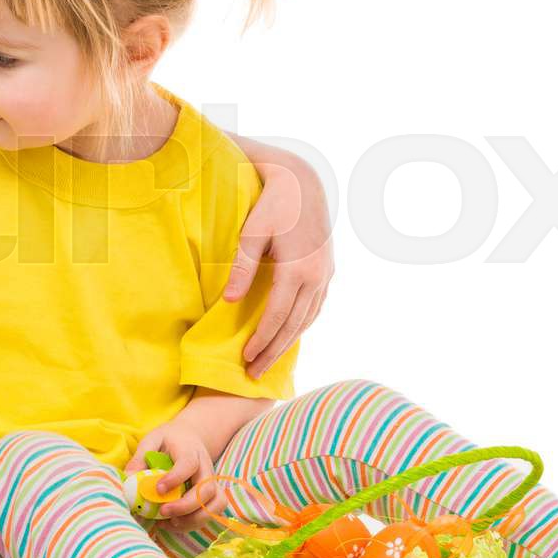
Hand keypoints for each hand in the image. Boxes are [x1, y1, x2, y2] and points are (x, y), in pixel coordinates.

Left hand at [126, 424, 217, 532]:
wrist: (190, 437)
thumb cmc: (169, 440)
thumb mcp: (152, 440)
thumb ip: (140, 458)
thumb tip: (128, 478)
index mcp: (190, 450)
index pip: (188, 464)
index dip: (175, 478)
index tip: (158, 489)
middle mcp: (205, 467)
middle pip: (206, 489)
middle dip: (185, 506)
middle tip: (163, 512)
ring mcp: (212, 482)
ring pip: (215, 504)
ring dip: (195, 518)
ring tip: (171, 522)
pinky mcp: (213, 494)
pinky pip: (214, 512)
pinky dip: (196, 522)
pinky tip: (175, 523)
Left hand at [227, 160, 333, 377]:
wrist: (303, 183)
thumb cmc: (271, 205)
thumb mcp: (251, 234)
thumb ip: (241, 268)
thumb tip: (229, 303)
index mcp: (297, 269)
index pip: (277, 316)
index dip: (261, 340)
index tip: (246, 359)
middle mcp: (317, 276)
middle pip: (294, 325)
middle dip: (274, 351)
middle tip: (255, 375)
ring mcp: (326, 274)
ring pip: (308, 319)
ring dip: (289, 342)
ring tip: (270, 361)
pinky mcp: (329, 270)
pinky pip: (317, 305)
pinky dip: (303, 324)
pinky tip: (290, 334)